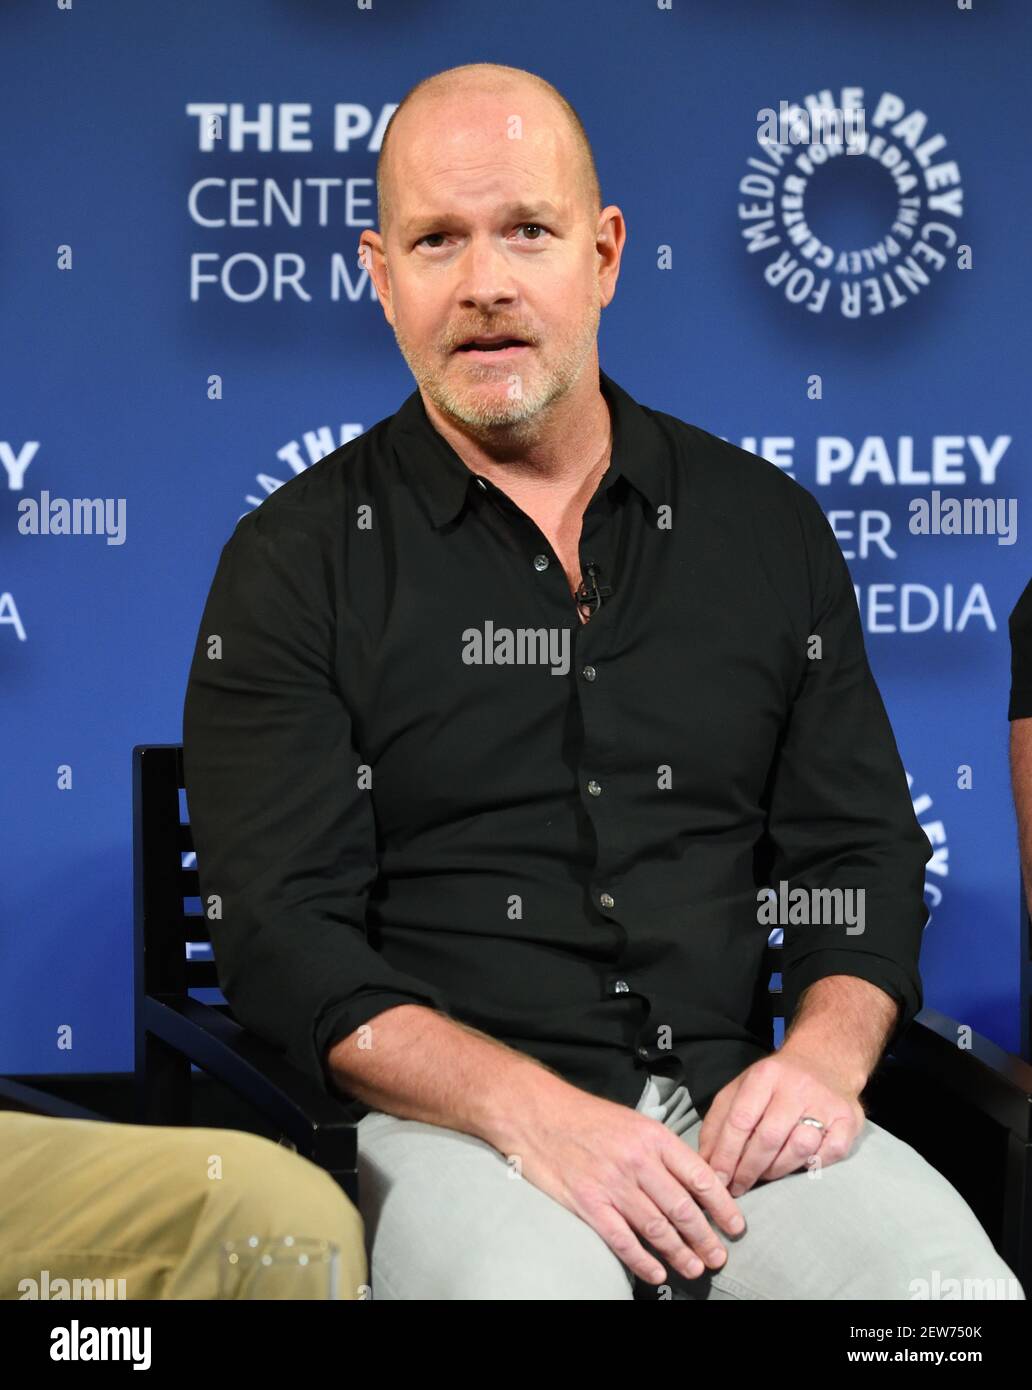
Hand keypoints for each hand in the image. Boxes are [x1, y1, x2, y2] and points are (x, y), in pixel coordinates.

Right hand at [510, 1085, 746, 1285]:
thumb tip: (695, 1182)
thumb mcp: (633, 1122)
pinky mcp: (588, 1204)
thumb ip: (662, 1151)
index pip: (700, 1176)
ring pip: (657, 1228)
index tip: (736, 1225)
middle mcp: (637, 1161)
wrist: (539, 1114)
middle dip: (706, 1237)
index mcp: (653, 1137)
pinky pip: (622, 1240)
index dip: (723, 1206)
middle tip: (719, 1256)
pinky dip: (642, 1261)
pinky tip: (657, 1272)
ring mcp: (612, 1184)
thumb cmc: (587, 1118)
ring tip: (695, 1268)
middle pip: (683, 1208)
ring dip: (680, 1253)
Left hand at [697, 1051, 865, 1196]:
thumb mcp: (741, 1089)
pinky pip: (828, 1155)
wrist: (826, 1061)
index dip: (726, 1155)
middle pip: (768, 1138)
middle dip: (747, 1170)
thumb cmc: (776, 1083)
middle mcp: (797, 1086)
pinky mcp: (849, 1120)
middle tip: (737, 1188)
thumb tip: (705, 1161)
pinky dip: (810, 1166)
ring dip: (776, 1170)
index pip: (740, 1120)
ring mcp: (826, 1102)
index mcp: (765, 1075)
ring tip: (763, 1175)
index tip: (717, 1179)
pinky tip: (797, 1165)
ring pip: (798, 1149)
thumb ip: (719, 1121)